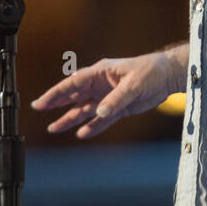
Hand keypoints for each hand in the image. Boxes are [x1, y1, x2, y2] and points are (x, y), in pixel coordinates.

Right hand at [31, 51, 181, 139]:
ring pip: (85, 109)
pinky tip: (82, 134)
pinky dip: (93, 127)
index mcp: (100, 73)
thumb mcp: (132, 85)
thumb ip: (115, 99)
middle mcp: (100, 85)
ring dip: (71, 118)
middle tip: (39, 110)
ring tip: (54, 128)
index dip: (56, 93)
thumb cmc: (149, 72)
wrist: (167, 76)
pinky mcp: (118, 108)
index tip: (42, 102)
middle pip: (74, 96)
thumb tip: (99, 112)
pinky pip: (102, 120)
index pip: (73, 84)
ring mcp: (108, 97)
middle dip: (56, 103)